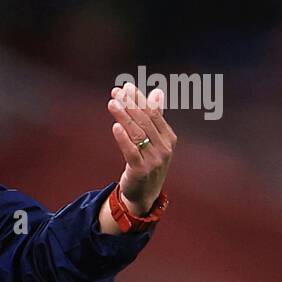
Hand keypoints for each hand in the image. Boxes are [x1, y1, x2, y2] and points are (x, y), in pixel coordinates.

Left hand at [107, 82, 176, 213]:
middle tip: (116, 92)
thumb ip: (155, 117)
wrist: (144, 194)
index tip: (126, 87)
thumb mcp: (155, 141)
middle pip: (145, 121)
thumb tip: (157, 92)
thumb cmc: (147, 163)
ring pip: (137, 133)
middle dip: (130, 105)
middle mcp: (164, 148)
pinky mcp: (140, 170)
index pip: (154, 113)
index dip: (139, 99)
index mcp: (168, 138)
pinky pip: (131, 151)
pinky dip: (123, 138)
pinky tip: (115, 126)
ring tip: (112, 103)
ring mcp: (153, 160)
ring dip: (124, 116)